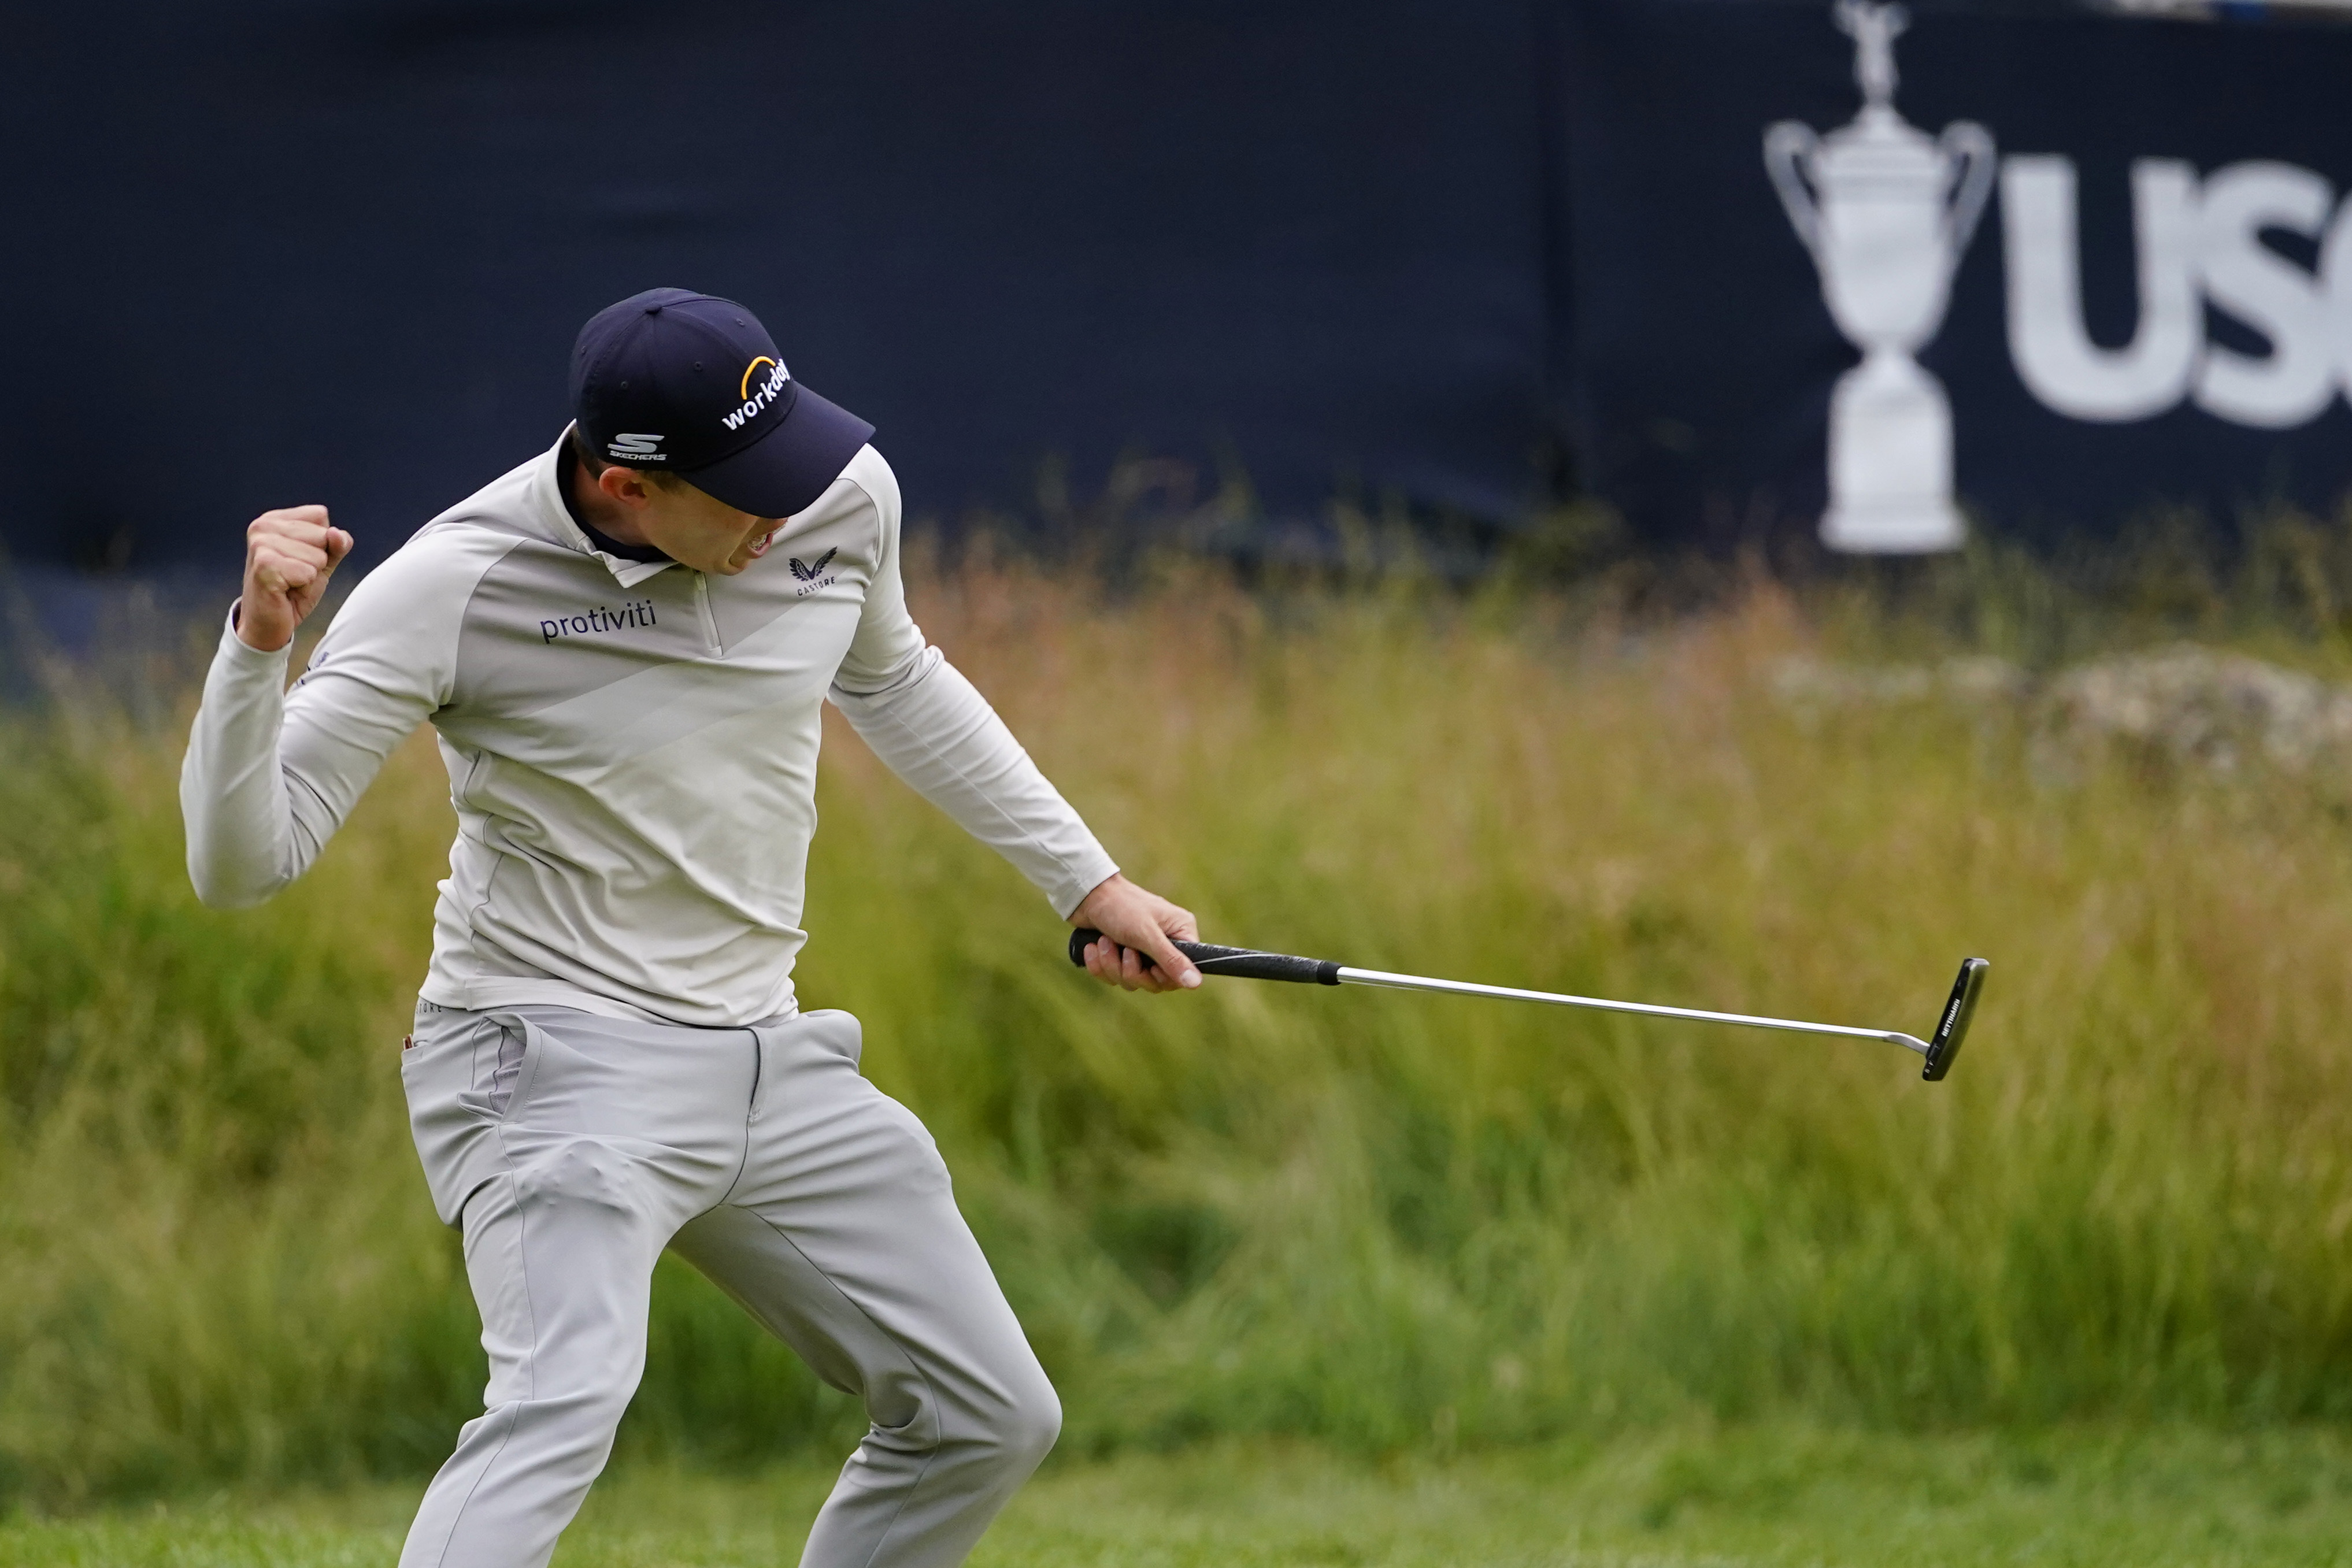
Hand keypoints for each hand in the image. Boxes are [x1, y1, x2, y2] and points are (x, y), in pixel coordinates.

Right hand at [237, 505, 353, 652]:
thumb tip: (336, 533)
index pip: (319, 515)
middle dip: (317, 561)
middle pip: (322, 535)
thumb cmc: (294, 589)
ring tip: (290, 583)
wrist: (268, 623)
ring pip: (317, 556)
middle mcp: (263, 526)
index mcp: (274, 519)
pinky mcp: (264, 565)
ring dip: (310, 575)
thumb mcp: (323, 563)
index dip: (322, 542)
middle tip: (295, 576)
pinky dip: (304, 586)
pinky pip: (308, 572)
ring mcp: (261, 544)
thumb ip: (337, 545)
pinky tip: (285, 590)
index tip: (302, 559)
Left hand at [1071, 873, 1201, 991]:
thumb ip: (1171, 960)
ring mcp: (1141, 951)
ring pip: (1131, 981)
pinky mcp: (1120, 956)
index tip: (1150, 968)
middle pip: (1155, 982)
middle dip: (1131, 970)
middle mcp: (1164, 944)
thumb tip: (1196, 983)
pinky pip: (1113, 977)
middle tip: (1124, 950)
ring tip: (1104, 941)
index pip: (1183, 972)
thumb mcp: (1147, 934)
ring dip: (1112, 964)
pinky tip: (1093, 947)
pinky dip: (1099, 964)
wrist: (1087, 895)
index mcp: (1180, 933)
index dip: (1164, 977)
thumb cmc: (1122, 907)